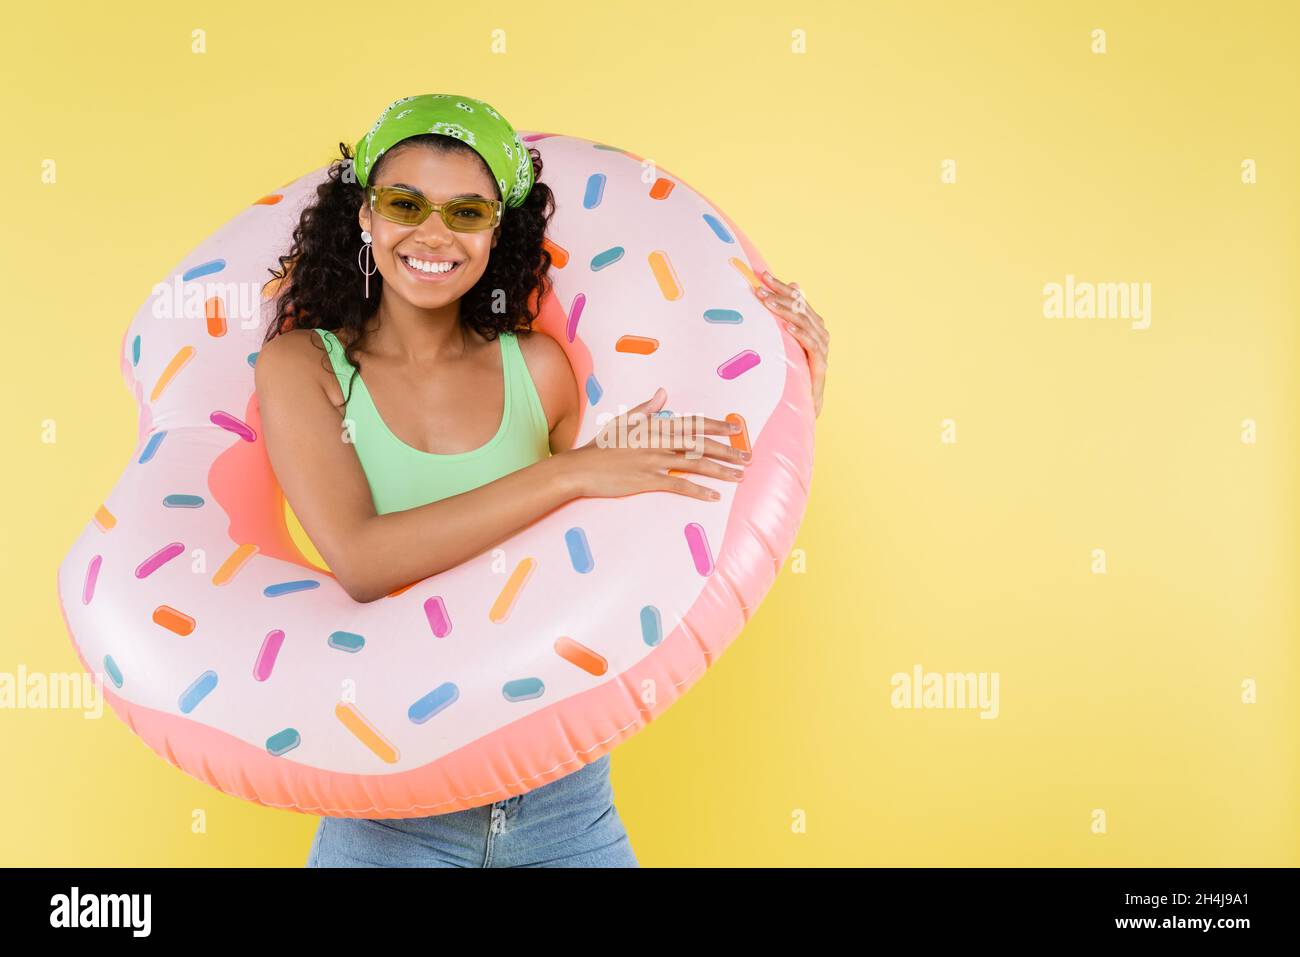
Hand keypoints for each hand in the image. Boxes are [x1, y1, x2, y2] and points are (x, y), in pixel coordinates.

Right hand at [560, 387, 750, 500]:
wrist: (580, 468)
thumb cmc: (601, 446)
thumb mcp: (623, 422)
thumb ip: (646, 409)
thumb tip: (662, 393)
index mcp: (655, 426)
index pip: (693, 423)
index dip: (717, 425)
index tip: (736, 428)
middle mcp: (658, 441)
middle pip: (701, 444)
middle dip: (727, 450)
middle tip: (747, 457)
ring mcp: (654, 460)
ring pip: (695, 464)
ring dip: (720, 470)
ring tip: (739, 476)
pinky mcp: (648, 479)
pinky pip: (679, 484)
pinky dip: (698, 490)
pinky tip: (714, 496)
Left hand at [754, 270, 828, 417]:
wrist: (806, 402)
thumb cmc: (796, 369)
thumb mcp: (789, 340)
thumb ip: (790, 315)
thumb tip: (794, 285)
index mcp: (812, 324)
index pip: (797, 299)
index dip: (780, 286)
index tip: (762, 274)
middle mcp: (820, 333)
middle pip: (801, 307)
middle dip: (779, 295)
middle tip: (760, 287)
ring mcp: (822, 348)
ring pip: (804, 323)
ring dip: (785, 311)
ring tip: (767, 303)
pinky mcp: (820, 364)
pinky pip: (811, 345)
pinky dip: (800, 334)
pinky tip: (788, 327)